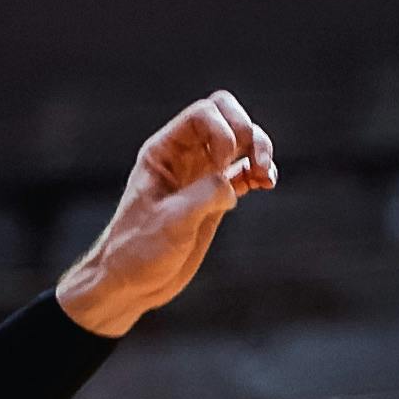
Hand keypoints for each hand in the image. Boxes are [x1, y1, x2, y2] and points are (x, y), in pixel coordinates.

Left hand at [58, 95, 276, 333]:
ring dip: (260, 151)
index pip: (203, 114)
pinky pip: (245, 172)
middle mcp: (184, 157)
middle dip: (248, 133)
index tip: (221, 166)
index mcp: (163, 152)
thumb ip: (204, 194)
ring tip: (265, 176)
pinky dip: (260, 173)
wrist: (131, 284)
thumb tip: (233, 183)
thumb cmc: (137, 251)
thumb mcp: (170, 220)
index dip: (223, 130)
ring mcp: (201, 176)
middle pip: (226, 117)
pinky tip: (267, 184)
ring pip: (240, 143)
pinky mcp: (215, 198)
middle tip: (254, 161)